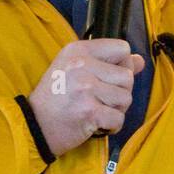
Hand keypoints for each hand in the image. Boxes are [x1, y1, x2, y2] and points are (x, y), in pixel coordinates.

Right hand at [28, 39, 145, 156]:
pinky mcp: (90, 111)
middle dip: (119, 92)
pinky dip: (111, 125)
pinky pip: (119, 118)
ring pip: (126, 98)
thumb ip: (109, 63)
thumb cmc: (56, 97)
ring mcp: (86, 88)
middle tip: (98, 99)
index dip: (120, 65)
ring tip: (96, 110)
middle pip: (127, 76)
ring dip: (115, 109)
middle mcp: (82, 65)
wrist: (34, 125)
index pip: (122, 48)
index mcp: (78, 50)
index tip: (105, 77)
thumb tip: (139, 60)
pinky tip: (96, 123)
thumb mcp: (76, 70)